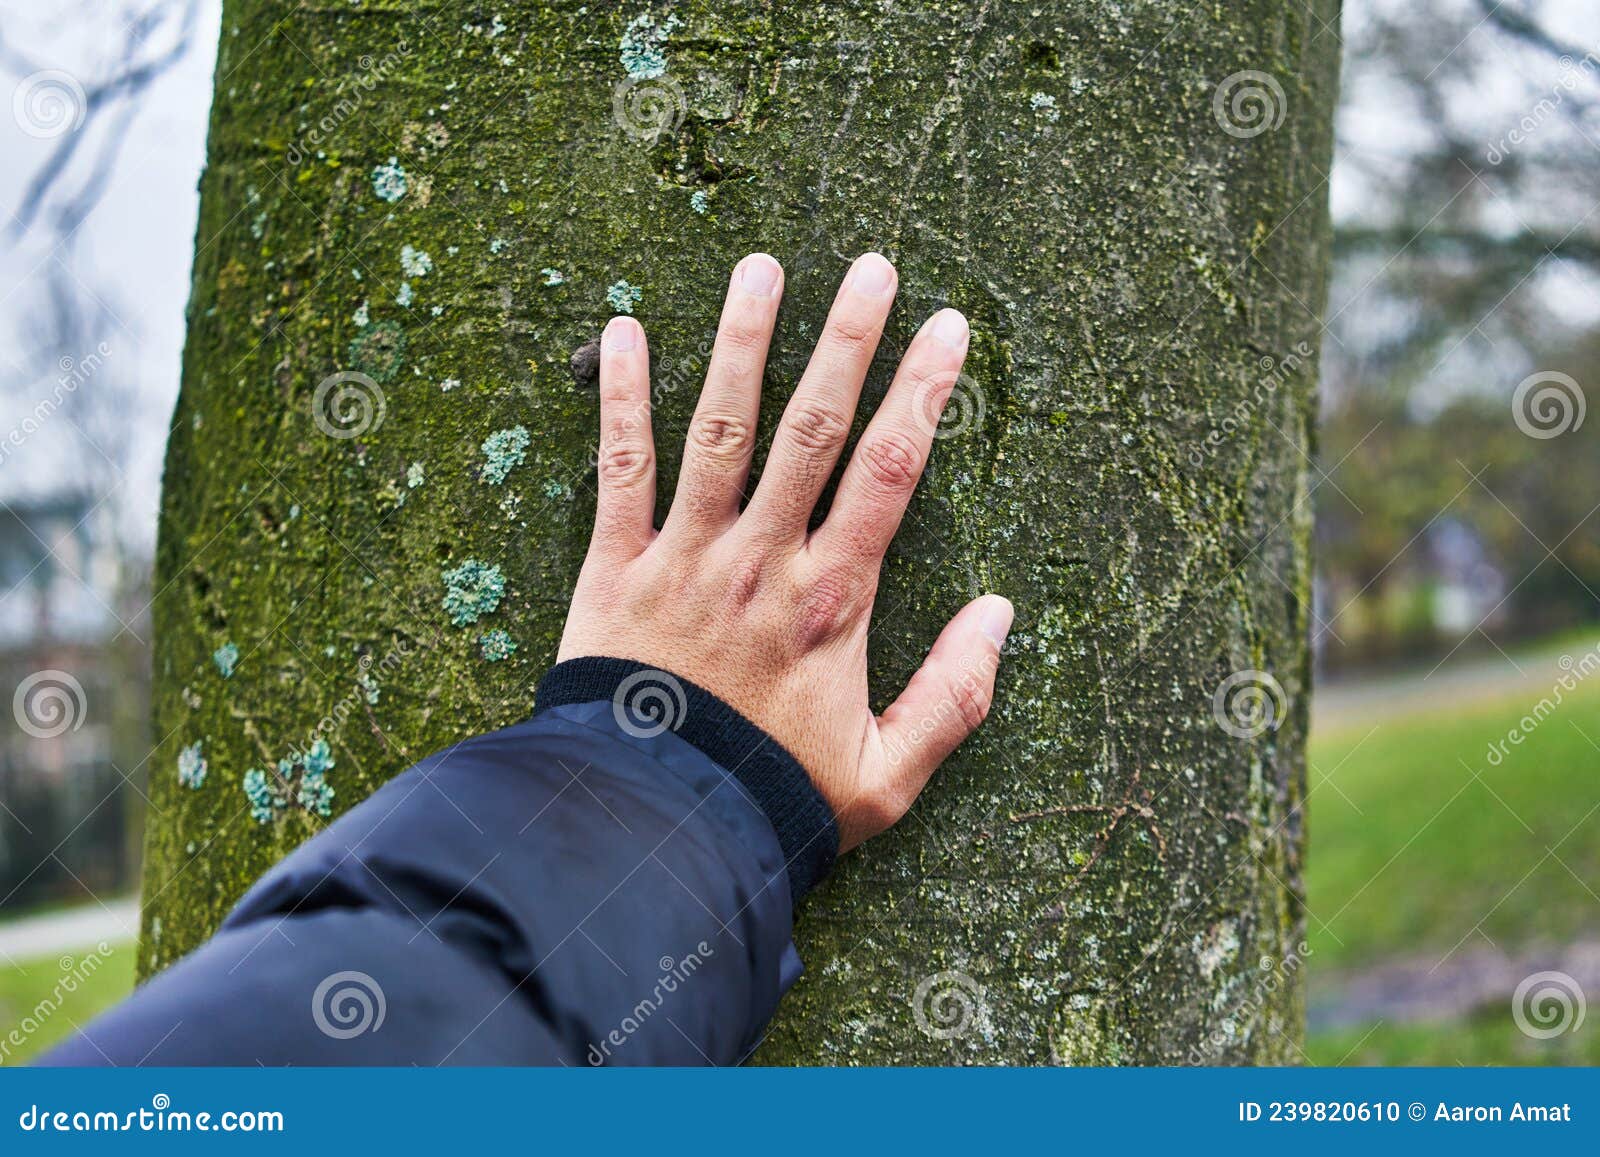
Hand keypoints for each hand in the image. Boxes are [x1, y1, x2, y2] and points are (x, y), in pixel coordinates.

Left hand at [558, 252, 1012, 851]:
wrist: (652, 828)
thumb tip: (1002, 614)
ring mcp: (685, 556)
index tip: (948, 328)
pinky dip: (619, 400)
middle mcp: (763, 560)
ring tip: (762, 267)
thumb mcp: (887, 776)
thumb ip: (953, 697)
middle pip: (814, 429)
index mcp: (833, 600)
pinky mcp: (615, 567)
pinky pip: (620, 469)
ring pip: (721, 428)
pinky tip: (623, 331)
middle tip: (872, 266)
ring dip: (743, 341)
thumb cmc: (772, 800)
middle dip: (848, 340)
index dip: (924, 393)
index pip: (890, 472)